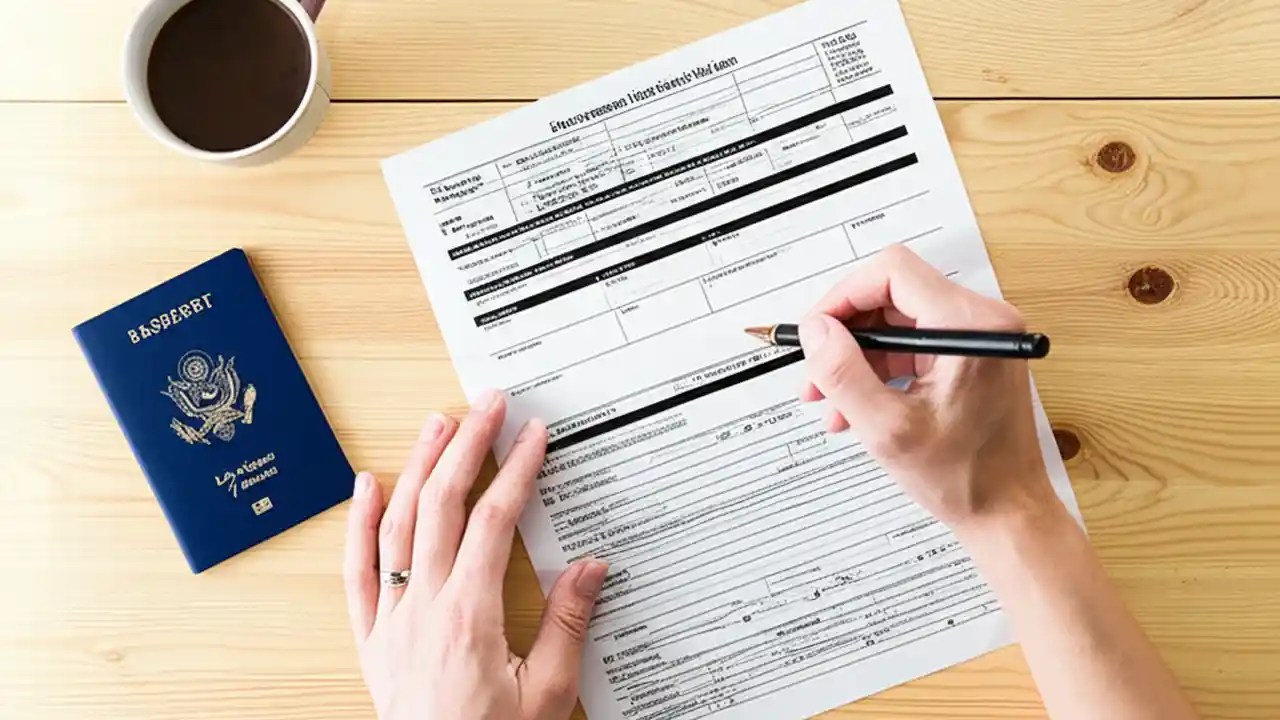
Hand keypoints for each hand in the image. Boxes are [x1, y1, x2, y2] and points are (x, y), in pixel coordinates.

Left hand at [343, 389, 608, 719]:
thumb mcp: (546, 693)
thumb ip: (567, 625)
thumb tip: (592, 567)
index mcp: (469, 617)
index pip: (493, 522)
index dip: (515, 471)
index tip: (532, 436)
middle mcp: (422, 609)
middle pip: (443, 507)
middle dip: (467, 447)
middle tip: (486, 406)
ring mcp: (391, 620)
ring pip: (398, 525)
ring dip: (418, 468)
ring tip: (437, 424)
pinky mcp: (371, 637)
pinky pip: (356, 570)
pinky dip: (359, 523)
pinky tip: (368, 485)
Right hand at [798, 245, 1060, 534]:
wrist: (1007, 514)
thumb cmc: (967, 478)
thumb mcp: (886, 428)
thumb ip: (842, 373)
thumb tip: (815, 331)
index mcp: (970, 327)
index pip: (892, 273)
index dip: (843, 297)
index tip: (816, 331)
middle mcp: (982, 321)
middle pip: (891, 295)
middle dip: (845, 335)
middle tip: (815, 373)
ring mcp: (979, 338)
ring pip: (897, 322)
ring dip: (857, 358)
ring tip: (831, 401)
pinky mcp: (972, 356)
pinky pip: (912, 346)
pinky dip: (879, 370)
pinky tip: (857, 407)